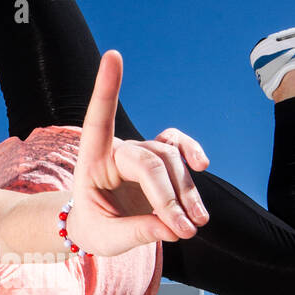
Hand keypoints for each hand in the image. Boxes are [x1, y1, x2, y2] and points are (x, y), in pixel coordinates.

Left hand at [69, 50, 210, 257]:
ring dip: (187, 193)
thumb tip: (173, 227)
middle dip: (169, 197)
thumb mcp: (106, 238)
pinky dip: (192, 151)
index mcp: (91, 162)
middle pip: (151, 161)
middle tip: (183, 230)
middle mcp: (116, 150)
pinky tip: (203, 166)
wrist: (96, 228)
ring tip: (194, 225)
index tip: (113, 55)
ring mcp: (139, 151)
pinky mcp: (158, 159)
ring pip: (171, 161)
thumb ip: (136, 232)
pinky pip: (177, 146)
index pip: (97, 121)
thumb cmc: (95, 229)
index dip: (106, 89)